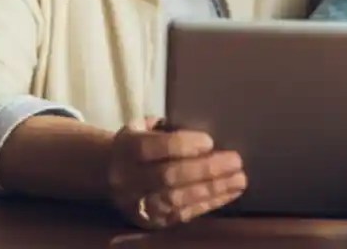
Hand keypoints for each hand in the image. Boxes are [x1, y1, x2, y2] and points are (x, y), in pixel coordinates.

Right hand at [107, 118, 246, 229]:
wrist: (107, 171)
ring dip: (212, 190)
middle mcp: (128, 179)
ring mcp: (138, 203)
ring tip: (239, 179)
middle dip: (205, 170)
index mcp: (126, 148)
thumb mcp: (144, 126)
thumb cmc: (138, 142)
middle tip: (235, 161)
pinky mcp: (150, 221)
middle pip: (168, 177)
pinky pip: (181, 214)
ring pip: (176, 200)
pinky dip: (208, 203)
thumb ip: (169, 127)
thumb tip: (208, 125)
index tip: (210, 141)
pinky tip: (229, 193)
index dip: (182, 145)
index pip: (152, 148)